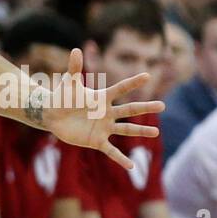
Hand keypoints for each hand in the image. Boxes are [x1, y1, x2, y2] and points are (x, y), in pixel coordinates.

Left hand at [40, 49, 162, 170]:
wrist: (54, 116)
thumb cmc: (63, 99)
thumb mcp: (68, 85)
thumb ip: (73, 69)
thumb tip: (75, 50)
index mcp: (102, 98)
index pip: (120, 89)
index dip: (132, 82)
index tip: (147, 75)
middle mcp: (107, 113)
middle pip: (129, 110)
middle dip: (144, 108)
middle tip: (162, 105)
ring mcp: (104, 127)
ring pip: (125, 130)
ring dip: (140, 131)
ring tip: (156, 133)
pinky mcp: (97, 141)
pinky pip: (111, 151)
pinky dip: (120, 158)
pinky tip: (131, 166)